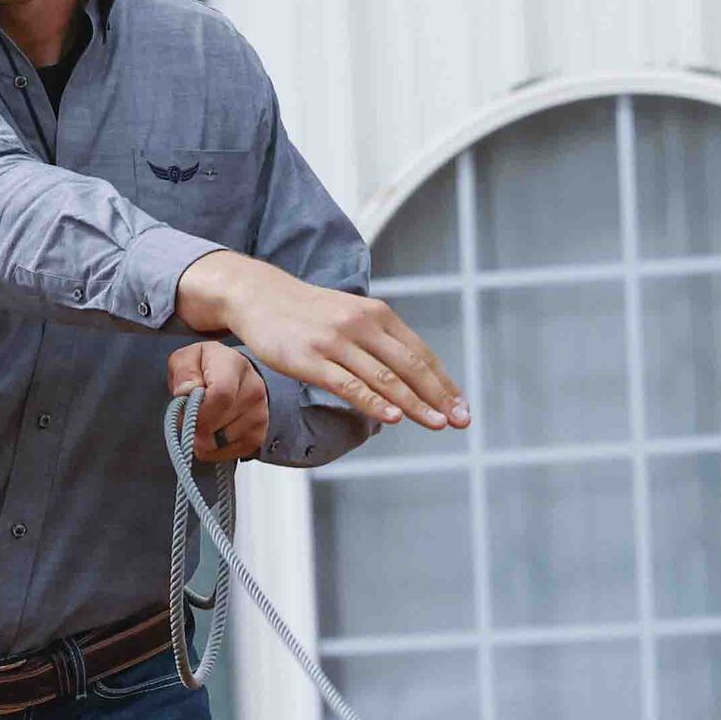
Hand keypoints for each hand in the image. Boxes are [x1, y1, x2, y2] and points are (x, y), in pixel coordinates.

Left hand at [167, 339, 271, 462]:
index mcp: (235, 365)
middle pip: (215, 424)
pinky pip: (226, 454)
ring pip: (219, 442)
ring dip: (202, 438)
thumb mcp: (187, 358)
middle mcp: (254, 390)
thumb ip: (184, 371)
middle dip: (194, 425)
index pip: (221, 396)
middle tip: (188, 417)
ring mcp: (259, 415)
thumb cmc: (206, 367)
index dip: (197, 410)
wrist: (235, 378)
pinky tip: (211, 432)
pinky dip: (212, 449)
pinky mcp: (257, 437)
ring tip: (201, 422)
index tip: (183, 411)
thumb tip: (186, 391)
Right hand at [176, 247, 468, 431]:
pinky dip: (374, 402)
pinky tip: (393, 418)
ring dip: (414, 403)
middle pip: (410, 366)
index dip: (443, 382)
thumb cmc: (309, 313)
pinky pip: (349, 384)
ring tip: (438, 424)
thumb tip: (410, 378)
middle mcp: (362, 324)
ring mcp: (336, 342)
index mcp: (377, 314)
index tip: (462, 407)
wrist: (259, 295)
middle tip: (461, 421)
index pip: (420, 353)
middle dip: (439, 396)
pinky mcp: (311, 359)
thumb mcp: (351, 315)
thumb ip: (380, 341)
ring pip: (384, 377)